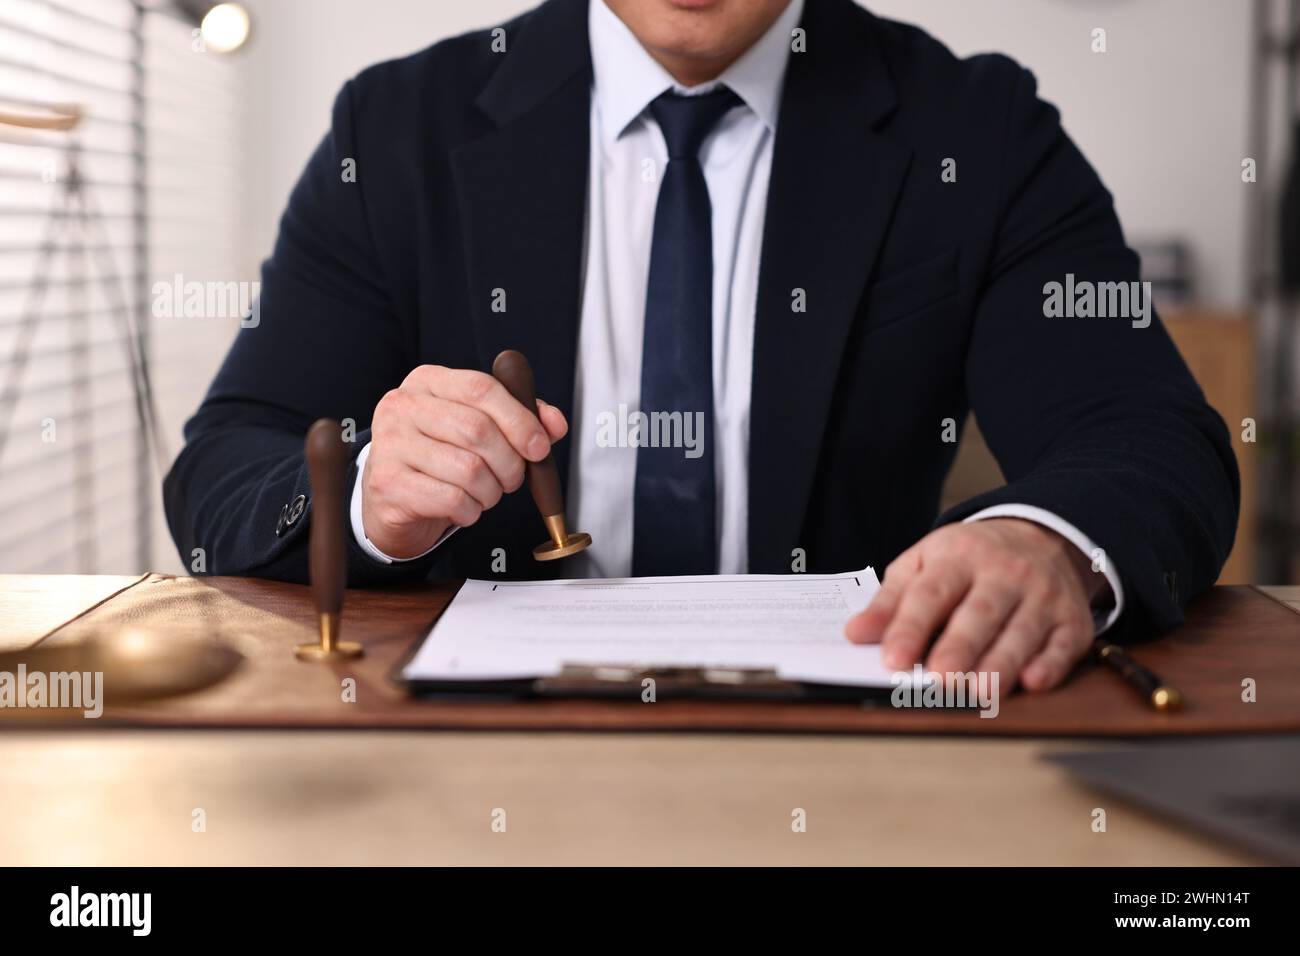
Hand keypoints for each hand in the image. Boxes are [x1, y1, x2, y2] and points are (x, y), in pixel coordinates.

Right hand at [361, 365, 567, 557]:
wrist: (391, 499)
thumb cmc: (441, 457)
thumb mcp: (478, 428)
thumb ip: (519, 420)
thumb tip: (555, 424)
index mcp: (427, 381)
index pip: (481, 388)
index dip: (519, 418)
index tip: (540, 446)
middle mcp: (402, 406)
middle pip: (478, 429)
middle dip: (510, 462)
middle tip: (513, 478)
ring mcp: (390, 444)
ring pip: (468, 470)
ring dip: (491, 491)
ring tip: (486, 494)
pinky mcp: (388, 483)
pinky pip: (451, 499)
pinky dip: (471, 511)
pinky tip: (465, 508)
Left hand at [845, 519, 1109, 690]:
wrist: (1041, 536)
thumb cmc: (970, 559)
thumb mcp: (924, 565)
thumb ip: (890, 601)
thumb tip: (856, 634)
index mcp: (959, 557)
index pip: (931, 594)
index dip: (911, 628)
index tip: (892, 659)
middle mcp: (1005, 574)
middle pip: (979, 613)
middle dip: (960, 647)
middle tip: (939, 679)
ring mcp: (1042, 596)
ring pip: (1021, 632)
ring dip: (1000, 664)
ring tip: (977, 692)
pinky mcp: (1071, 620)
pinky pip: (1064, 644)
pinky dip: (1050, 664)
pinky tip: (1032, 682)